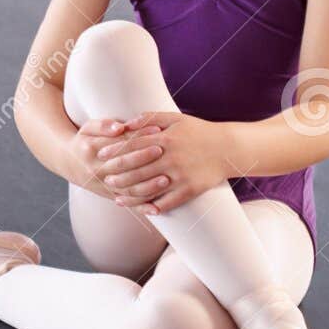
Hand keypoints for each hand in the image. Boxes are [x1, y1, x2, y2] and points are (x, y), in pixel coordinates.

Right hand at [71, 118, 164, 198]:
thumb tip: (120, 127)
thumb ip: (103, 125)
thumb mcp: (87, 128)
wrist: (69, 163)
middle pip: (122, 165)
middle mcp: (96, 169)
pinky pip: (127, 202)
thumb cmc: (84, 141)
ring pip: (126, 188)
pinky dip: (141, 207)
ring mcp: (103, 185)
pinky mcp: (108, 195)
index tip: (157, 130)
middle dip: (143, 158)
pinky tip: (156, 209)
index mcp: (91, 149)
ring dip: (147, 186)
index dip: (138, 136)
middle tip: (162, 151)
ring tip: (166, 180)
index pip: (118, 142)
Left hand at [92, 112, 239, 215]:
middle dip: (117, 175)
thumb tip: (125, 123)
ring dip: (130, 195)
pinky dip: (153, 208)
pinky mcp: (190, 190)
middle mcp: (170, 157)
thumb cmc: (198, 131)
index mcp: (165, 138)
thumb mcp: (175, 118)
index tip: (101, 155)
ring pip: (149, 188)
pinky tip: (141, 210)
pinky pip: (168, 202)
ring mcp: (180, 175)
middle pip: (136, 169)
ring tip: (116, 198)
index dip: (114, 151)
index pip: (133, 145)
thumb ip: (149, 118)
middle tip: (103, 179)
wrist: (227, 148)